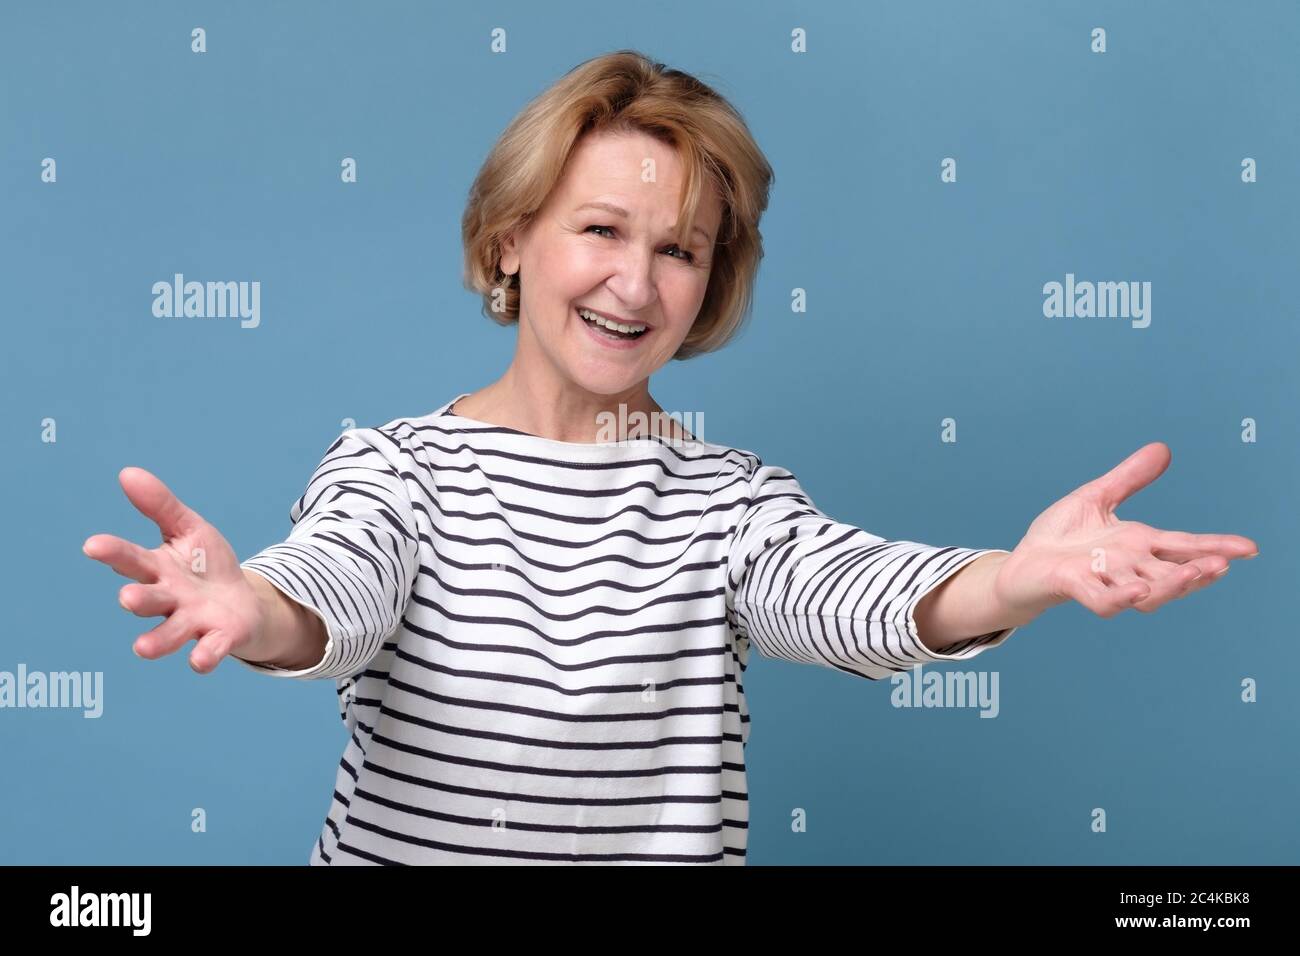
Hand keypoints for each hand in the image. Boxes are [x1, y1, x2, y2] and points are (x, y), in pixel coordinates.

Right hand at [83, 467, 264, 673]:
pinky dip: (204, 655)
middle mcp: (169, 599)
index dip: (113, 553)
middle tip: (127, 600)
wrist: (243, 604)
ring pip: (170, 632)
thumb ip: (160, 506)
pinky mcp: (218, 638)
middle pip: (148, 599)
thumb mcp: (189, 529)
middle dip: (138, 600)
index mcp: (158, 569)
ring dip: (158, 640)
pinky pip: (209, 649)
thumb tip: (127, 473)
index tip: (92, 545)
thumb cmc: (207, 567)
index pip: (132, 559)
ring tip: (142, 648)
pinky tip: (199, 661)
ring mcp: (192, 622)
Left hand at [992, 443, 1257, 621]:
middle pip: (1173, 574)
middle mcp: (1128, 567)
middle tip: (1223, 565)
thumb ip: (1129, 478)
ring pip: (1148, 592)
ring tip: (1195, 573)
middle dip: (1199, 571)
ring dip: (1171, 585)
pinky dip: (1120, 597)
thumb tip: (1163, 449)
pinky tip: (1136, 591)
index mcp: (1137, 545)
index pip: (1184, 546)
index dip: (1216, 547)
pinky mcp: (1076, 588)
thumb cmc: (1059, 536)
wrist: (1021, 562)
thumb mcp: (1096, 498)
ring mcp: (1104, 580)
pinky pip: (1104, 601)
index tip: (1249, 548)